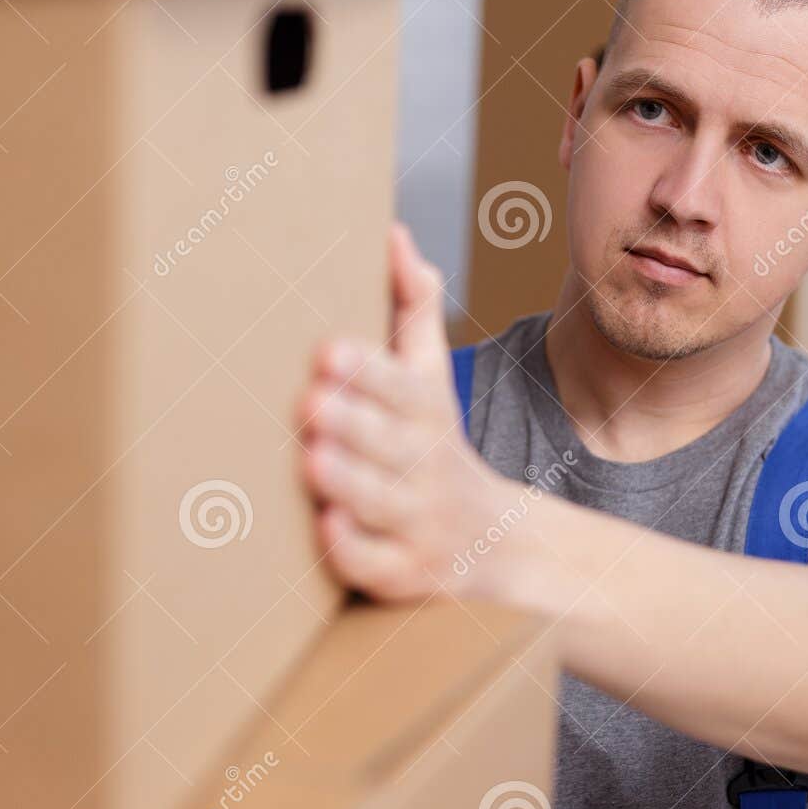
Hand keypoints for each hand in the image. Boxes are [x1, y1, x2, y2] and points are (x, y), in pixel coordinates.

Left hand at [296, 224, 508, 601]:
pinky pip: (380, 565)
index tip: (329, 351)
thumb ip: (412, 311)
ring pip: (383, 502)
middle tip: (311, 402)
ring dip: (350, 481)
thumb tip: (392, 234)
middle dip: (353, 422)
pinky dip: (356, 551)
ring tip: (313, 458)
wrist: (496, 547)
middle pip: (391, 443)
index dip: (368, 372)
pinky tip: (328, 529)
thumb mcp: (432, 380)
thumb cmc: (436, 447)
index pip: (402, 389)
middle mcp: (426, 467)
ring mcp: (418, 524)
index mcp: (427, 414)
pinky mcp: (405, 574)